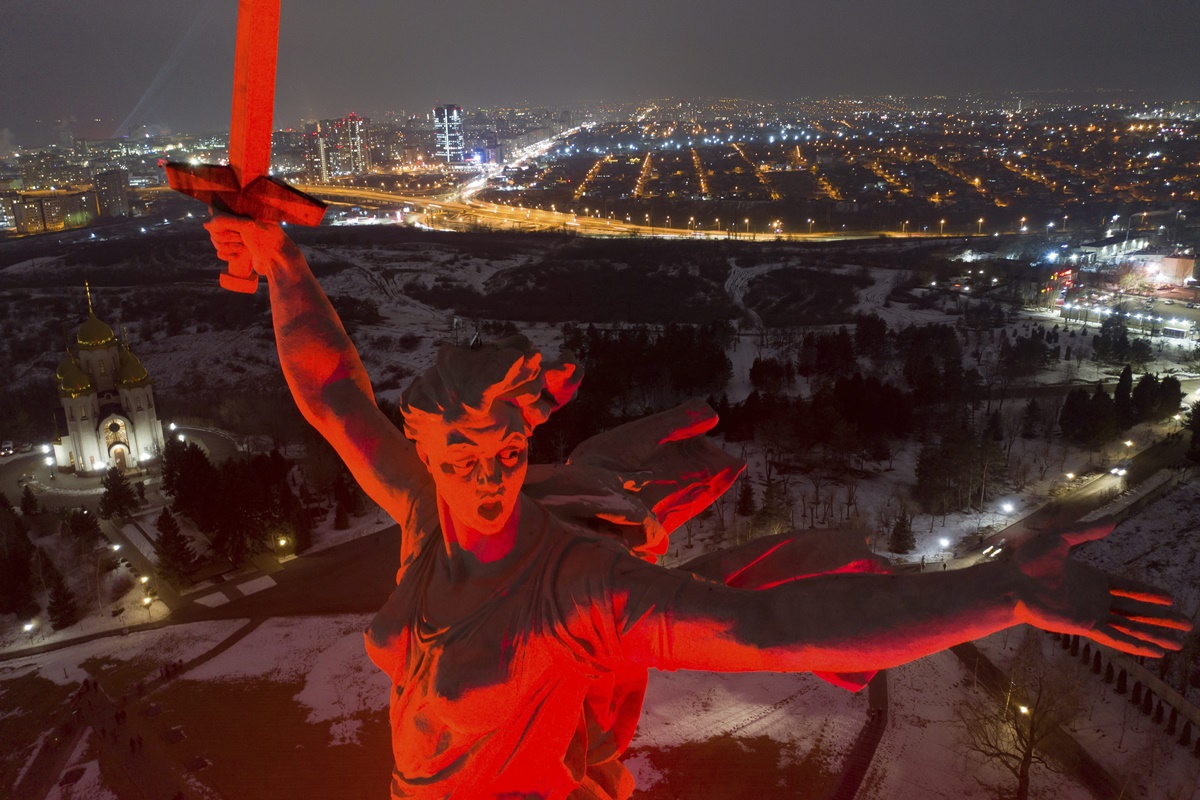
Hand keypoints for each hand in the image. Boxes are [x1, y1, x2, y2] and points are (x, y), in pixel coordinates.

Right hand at [203, 214, 292, 277]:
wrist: (280, 260)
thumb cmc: (268, 239)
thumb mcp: (248, 226)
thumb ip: (225, 221)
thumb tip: (205, 223)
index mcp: (240, 209)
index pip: (215, 208)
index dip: (220, 220)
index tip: (234, 227)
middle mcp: (236, 220)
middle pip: (213, 228)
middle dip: (227, 237)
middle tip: (243, 238)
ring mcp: (235, 235)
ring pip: (215, 241)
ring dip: (229, 247)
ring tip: (245, 247)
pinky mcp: (236, 248)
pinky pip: (220, 252)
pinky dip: (228, 256)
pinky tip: (239, 256)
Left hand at [1012, 519, 1190, 656]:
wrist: (1012, 582)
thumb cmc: (1029, 562)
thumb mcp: (1060, 539)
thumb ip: (1086, 531)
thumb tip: (1112, 520)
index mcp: (1092, 579)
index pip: (1128, 588)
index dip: (1148, 593)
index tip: (1170, 598)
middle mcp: (1095, 598)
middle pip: (1136, 610)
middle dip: (1161, 618)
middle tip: (1186, 624)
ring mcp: (1092, 613)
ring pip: (1132, 626)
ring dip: (1155, 634)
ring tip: (1180, 642)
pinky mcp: (1086, 626)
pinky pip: (1117, 637)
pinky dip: (1137, 644)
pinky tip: (1155, 651)